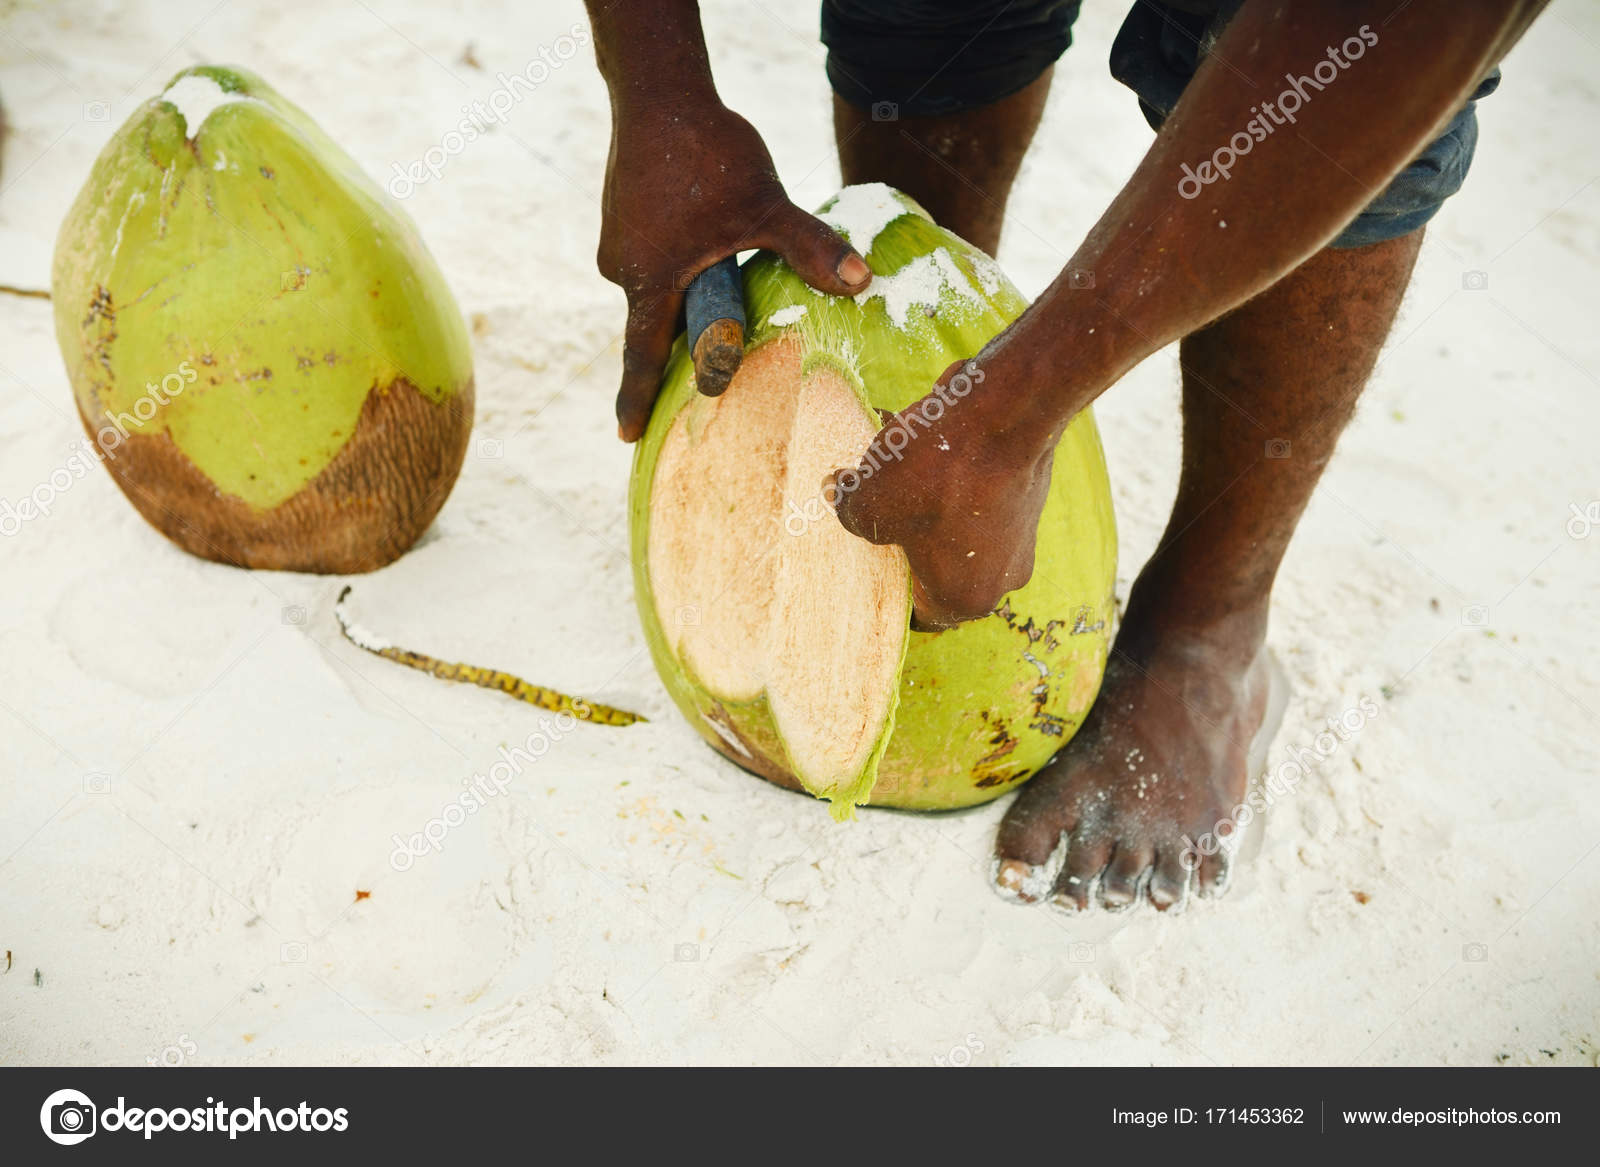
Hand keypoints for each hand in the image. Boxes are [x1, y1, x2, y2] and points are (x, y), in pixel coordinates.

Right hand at [597, 99, 870, 439]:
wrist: (661, 90)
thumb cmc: (708, 151)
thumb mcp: (767, 206)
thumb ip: (811, 249)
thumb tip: (863, 283)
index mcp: (649, 278)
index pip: (641, 355)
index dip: (638, 399)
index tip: (627, 436)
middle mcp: (622, 266)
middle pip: (656, 319)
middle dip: (682, 335)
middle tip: (708, 351)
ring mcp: (618, 239)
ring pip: (658, 283)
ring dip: (688, 288)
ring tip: (719, 266)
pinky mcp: (623, 216)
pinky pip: (654, 255)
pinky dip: (679, 259)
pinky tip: (706, 235)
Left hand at [833, 359, 1056, 629]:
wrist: (1006, 408)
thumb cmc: (939, 470)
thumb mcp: (870, 498)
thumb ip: (848, 509)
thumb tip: (837, 493)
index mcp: (963, 597)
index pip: (918, 613)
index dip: (886, 589)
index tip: (864, 564)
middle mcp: (1002, 577)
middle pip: (938, 568)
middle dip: (903, 538)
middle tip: (874, 511)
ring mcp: (1022, 537)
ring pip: (958, 529)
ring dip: (926, 503)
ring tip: (892, 466)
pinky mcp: (1029, 496)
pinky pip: (980, 498)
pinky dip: (953, 478)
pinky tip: (923, 442)